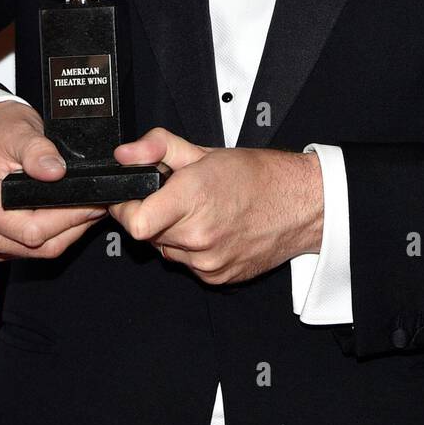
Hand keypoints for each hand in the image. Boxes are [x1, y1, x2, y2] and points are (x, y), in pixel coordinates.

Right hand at [0, 103, 107, 263]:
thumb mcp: (18, 132)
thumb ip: (37, 151)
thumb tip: (56, 171)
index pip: (32, 230)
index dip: (69, 217)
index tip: (93, 201)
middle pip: (38, 246)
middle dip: (73, 226)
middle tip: (97, 203)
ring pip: (38, 251)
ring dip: (66, 232)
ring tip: (84, 206)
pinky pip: (30, 250)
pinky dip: (51, 235)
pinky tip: (64, 215)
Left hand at [108, 126, 323, 284]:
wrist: (299, 204)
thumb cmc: (256, 176)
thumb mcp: (203, 151)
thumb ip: (157, 148)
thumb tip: (124, 155)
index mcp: (192, 198)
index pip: (134, 222)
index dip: (125, 207)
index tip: (132, 196)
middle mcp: (199, 235)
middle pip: (147, 234)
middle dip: (152, 215)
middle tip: (176, 196)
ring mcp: (208, 261)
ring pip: (166, 250)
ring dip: (171, 233)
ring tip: (199, 211)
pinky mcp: (217, 277)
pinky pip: (187, 264)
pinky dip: (192, 249)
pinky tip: (213, 229)